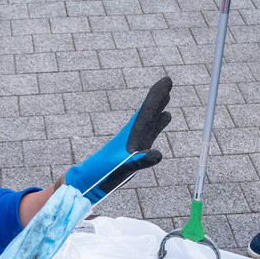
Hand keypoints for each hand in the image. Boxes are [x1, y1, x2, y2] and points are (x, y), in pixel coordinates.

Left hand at [65, 76, 171, 201]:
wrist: (92, 179)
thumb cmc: (105, 172)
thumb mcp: (123, 166)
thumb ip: (140, 160)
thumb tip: (158, 155)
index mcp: (132, 132)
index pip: (147, 108)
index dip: (157, 94)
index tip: (167, 79)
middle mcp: (134, 132)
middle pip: (149, 109)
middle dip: (158, 96)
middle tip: (168, 81)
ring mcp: (136, 139)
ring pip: (150, 118)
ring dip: (159, 107)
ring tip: (167, 96)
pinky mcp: (137, 147)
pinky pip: (151, 130)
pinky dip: (159, 121)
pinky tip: (165, 117)